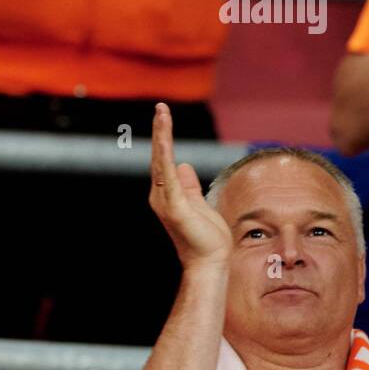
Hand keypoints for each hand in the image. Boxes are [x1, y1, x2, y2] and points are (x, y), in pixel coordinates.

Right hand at [148, 103, 230, 269]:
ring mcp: (165, 200)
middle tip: (161, 107)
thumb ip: (189, 186)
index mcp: (167, 194)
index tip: (165, 117)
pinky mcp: (174, 206)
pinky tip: (165, 140)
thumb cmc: (206, 238)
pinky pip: (168, 175)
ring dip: (162, 136)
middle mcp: (160, 195)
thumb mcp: (199, 204)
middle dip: (161, 131)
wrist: (209, 262)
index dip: (164, 139)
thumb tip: (183, 165)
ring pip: (162, 161)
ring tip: (162, 114)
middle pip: (159, 157)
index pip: (165, 161)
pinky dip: (166, 155)